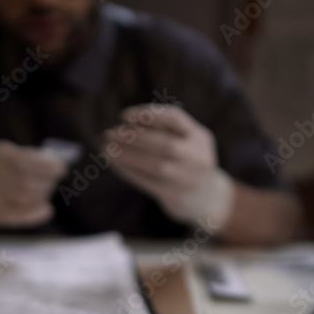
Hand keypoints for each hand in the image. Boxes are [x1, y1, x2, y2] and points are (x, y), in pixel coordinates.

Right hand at [0, 140, 66, 226]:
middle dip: (47, 182)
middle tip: (51, 183)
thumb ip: (28, 158)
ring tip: (44, 194)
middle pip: (30, 179)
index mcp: (0, 154)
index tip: (61, 170)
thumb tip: (58, 166)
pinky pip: (20, 214)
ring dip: (42, 195)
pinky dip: (37, 213)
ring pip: (27, 195)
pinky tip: (47, 210)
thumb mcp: (3, 155)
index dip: (51, 167)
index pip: (31, 160)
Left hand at [105, 104, 234, 226]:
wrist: (206, 198)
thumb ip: (163, 131)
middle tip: (110, 132)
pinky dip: (127, 170)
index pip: (175, 119)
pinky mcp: (177, 197)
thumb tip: (123, 122)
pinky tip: (113, 163)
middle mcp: (199, 157)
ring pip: (156, 165)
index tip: (123, 115)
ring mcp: (190, 179)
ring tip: (107, 148)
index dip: (148, 115)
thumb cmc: (186, 162)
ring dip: (127, 155)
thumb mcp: (185, 142)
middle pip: (165, 144)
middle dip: (134, 136)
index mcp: (200, 137)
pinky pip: (148, 182)